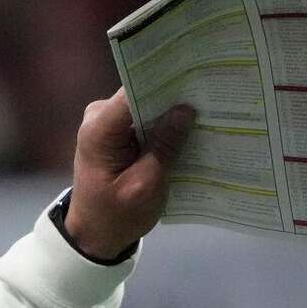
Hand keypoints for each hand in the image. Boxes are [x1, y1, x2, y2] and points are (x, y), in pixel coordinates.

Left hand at [63, 90, 196, 261]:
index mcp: (99, 129)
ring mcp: (107, 123)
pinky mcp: (117, 132)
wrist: (94, 234)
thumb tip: (185, 109)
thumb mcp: (146, 186)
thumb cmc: (116, 216)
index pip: (135, 89)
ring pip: (145, 104)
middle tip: (212, 89)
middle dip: (173, 93)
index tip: (198, 72)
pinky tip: (191, 124)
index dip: (166, 79)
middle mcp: (99, 118)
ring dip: (171, 108)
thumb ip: (164, 146)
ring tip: (208, 104)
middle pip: (141, 92)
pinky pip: (144, 118)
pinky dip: (164, 122)